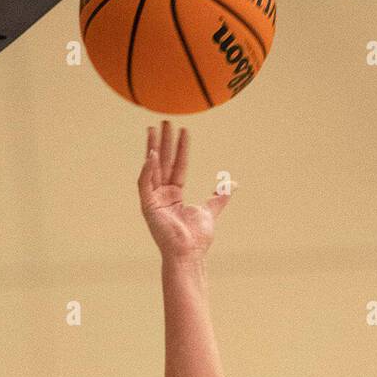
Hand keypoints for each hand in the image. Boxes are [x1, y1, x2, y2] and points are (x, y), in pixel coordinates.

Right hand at [138, 120, 234, 258]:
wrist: (189, 254)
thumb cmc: (197, 238)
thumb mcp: (210, 210)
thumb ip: (218, 196)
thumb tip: (232, 184)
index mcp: (174, 195)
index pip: (177, 165)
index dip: (181, 148)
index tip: (184, 130)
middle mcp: (162, 194)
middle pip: (163, 162)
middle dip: (164, 142)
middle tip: (165, 121)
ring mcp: (153, 199)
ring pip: (152, 168)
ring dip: (152, 148)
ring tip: (153, 129)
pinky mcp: (147, 206)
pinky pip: (144, 183)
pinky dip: (147, 169)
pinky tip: (152, 155)